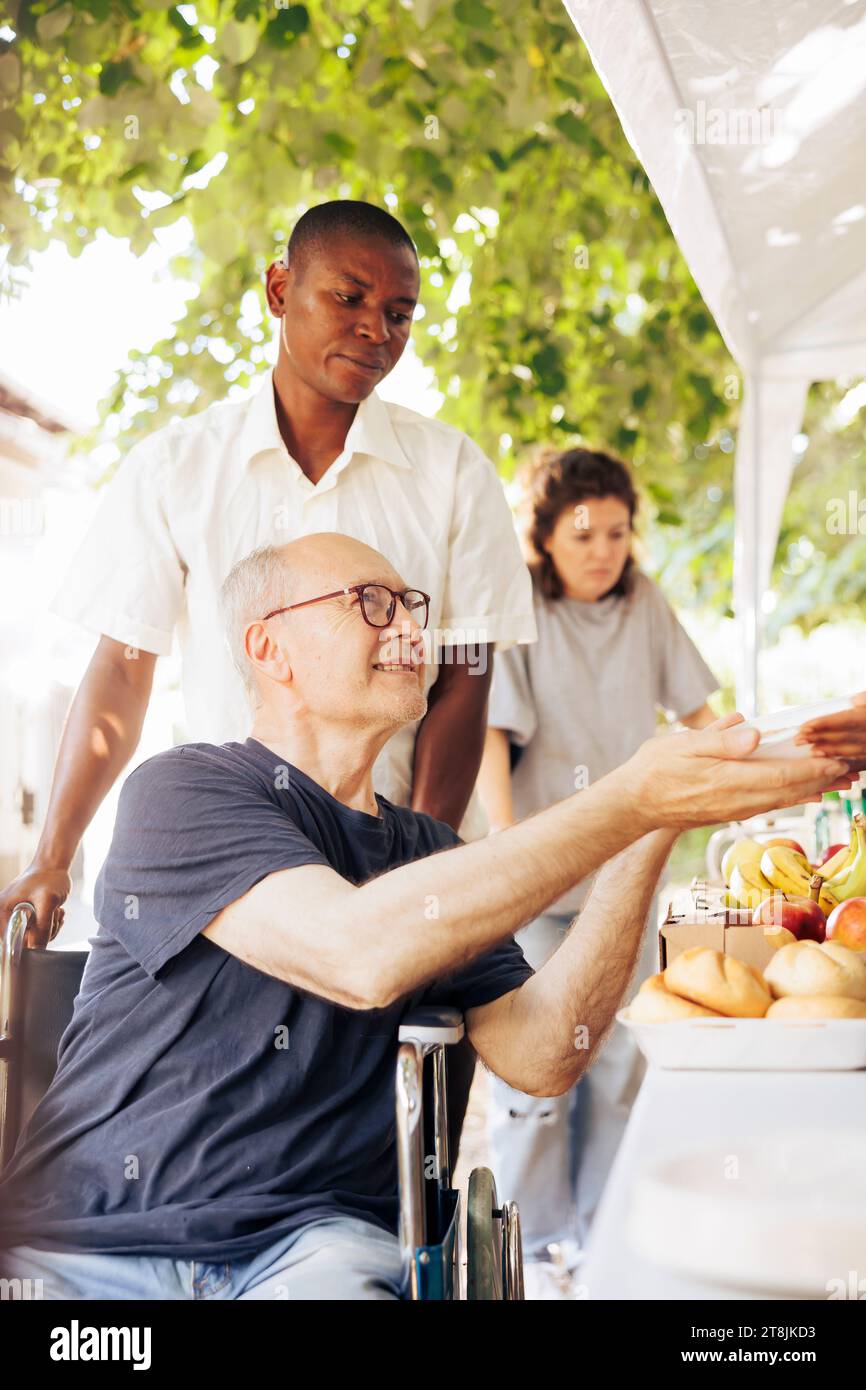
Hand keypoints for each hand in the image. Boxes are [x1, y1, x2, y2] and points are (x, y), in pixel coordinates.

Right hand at [0, 863, 71, 947]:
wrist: (54, 865)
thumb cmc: (48, 878)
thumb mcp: (47, 903)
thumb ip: (43, 928)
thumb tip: (38, 950)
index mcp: (3, 911)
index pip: (9, 940)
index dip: (27, 943)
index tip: (42, 933)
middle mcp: (6, 914)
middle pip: (23, 940)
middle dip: (42, 932)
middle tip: (53, 915)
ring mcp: (17, 916)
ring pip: (34, 937)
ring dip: (50, 927)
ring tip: (56, 910)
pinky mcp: (27, 916)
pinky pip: (39, 930)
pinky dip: (50, 924)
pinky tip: (57, 911)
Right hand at [627, 712, 850, 830]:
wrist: (634, 805)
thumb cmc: (654, 771)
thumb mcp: (683, 746)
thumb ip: (720, 740)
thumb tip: (753, 732)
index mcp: (729, 780)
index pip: (782, 776)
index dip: (813, 769)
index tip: (837, 760)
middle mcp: (737, 800)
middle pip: (790, 791)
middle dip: (822, 780)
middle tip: (850, 771)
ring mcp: (734, 809)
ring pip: (782, 800)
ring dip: (811, 790)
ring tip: (836, 783)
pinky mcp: (729, 812)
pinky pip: (769, 805)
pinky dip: (791, 797)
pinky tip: (802, 795)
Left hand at [793, 691, 865, 770]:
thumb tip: (856, 700)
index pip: (846, 721)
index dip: (825, 723)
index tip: (805, 725)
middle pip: (845, 737)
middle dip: (821, 738)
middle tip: (799, 739)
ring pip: (852, 751)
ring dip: (831, 752)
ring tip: (811, 751)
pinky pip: (861, 762)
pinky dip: (845, 763)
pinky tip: (831, 763)